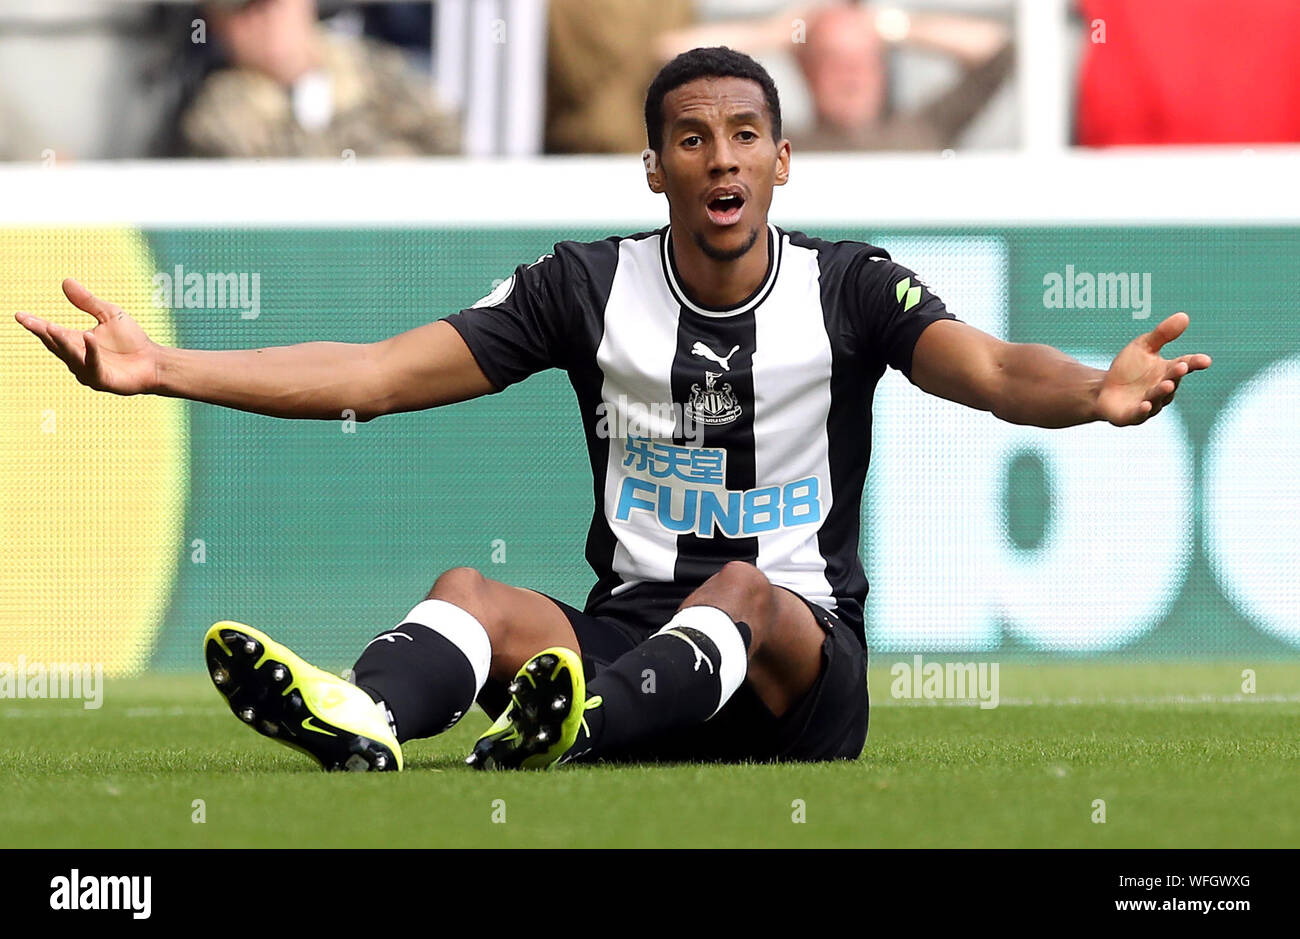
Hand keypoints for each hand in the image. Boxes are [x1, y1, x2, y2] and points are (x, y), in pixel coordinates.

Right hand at [14, 279, 161, 395]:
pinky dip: (90, 351)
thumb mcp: (108, 314)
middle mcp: (78, 358)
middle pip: (55, 345)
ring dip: (61, 342)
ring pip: (70, 356)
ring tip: (51, 327)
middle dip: (42, 333)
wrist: (154, 361)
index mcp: (77, 342)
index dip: (35, 324)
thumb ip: (87, 301)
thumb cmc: (132, 340)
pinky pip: (93, 365)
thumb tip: (66, 281)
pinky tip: (88, 336)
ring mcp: (88, 371)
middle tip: (28, 321)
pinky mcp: (102, 380)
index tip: (20, 315)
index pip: (52, 332)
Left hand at [1097, 312, 1211, 425]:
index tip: (1205, 360)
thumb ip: (1162, 334)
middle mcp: (1162, 389)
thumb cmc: (1128, 368)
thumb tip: (1184, 316)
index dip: (1195, 363)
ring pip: (1157, 398)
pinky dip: (1143, 411)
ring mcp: (1149, 404)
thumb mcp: (1143, 346)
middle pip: (1172, 381)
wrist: (1104, 389)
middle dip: (1176, 375)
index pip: (1185, 365)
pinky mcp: (1132, 415)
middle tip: (1181, 367)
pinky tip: (1145, 405)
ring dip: (1161, 392)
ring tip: (1166, 384)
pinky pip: (1139, 415)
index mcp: (1168, 371)